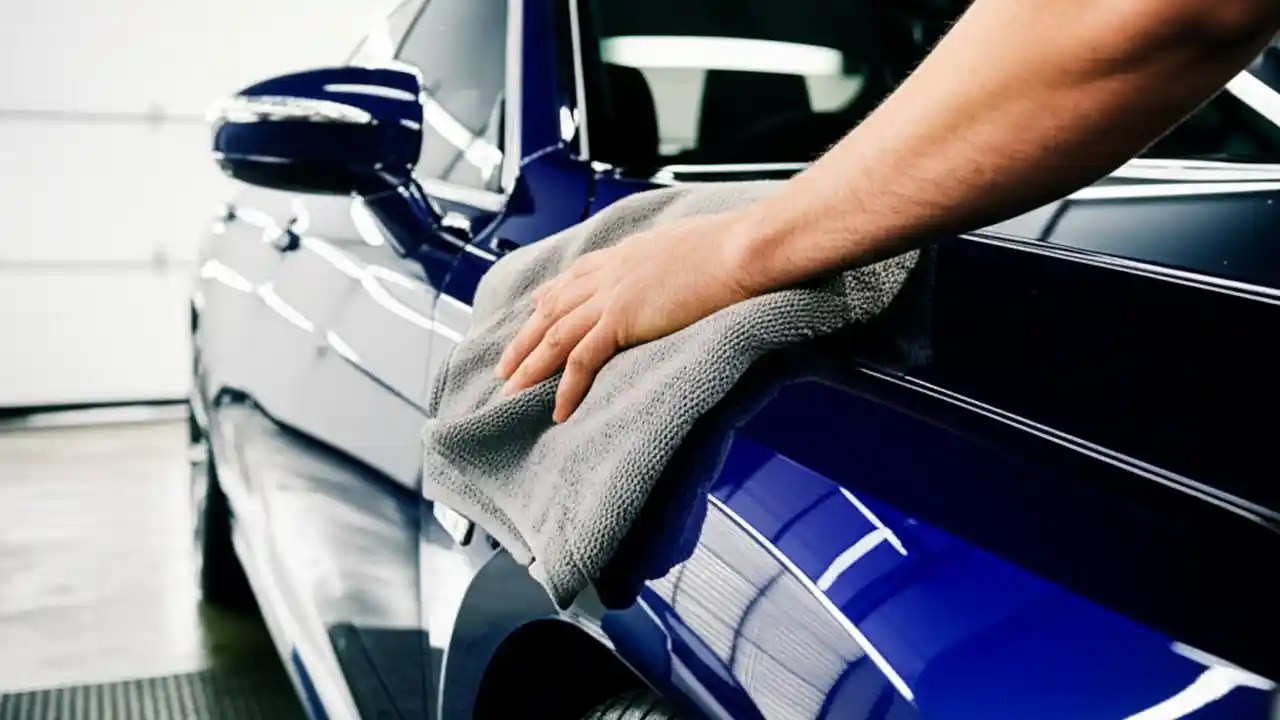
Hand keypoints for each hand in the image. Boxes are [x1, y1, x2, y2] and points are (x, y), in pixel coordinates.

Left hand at [495, 212, 756, 421]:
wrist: (743, 249)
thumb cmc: (736, 247)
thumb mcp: (696, 245)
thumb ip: (676, 259)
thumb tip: (687, 266)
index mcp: (627, 253)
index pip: (576, 276)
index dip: (550, 296)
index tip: (532, 309)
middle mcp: (611, 272)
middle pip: (552, 309)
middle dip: (523, 340)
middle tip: (503, 366)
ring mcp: (613, 296)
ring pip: (555, 337)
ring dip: (529, 368)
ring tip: (511, 394)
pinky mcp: (624, 320)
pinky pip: (583, 360)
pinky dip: (567, 388)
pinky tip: (557, 410)